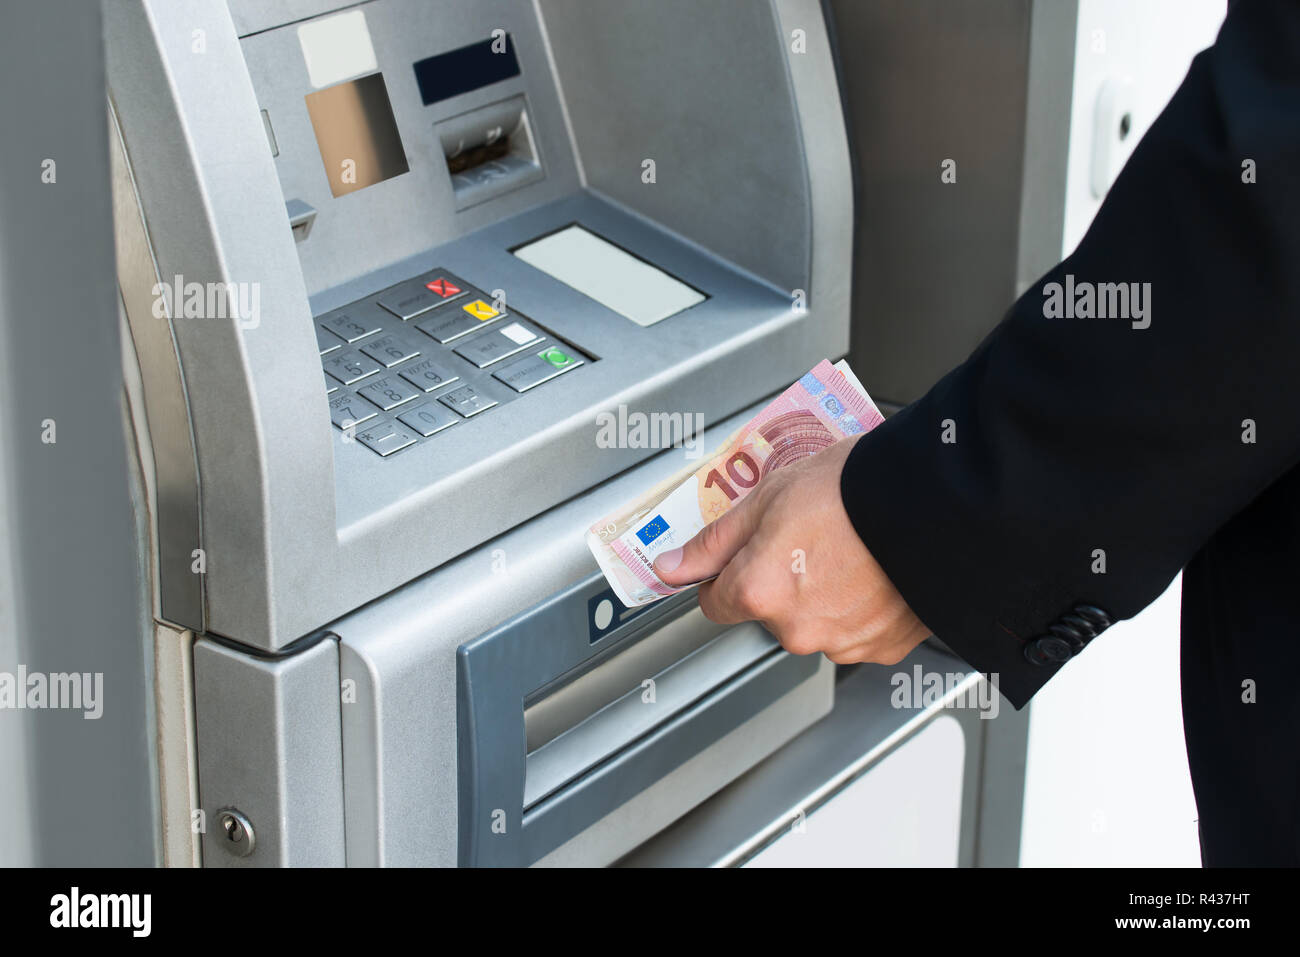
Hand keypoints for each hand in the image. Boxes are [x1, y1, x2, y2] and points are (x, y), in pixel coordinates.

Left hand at [653, 436, 929, 664]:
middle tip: (811, 536)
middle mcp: (795, 629)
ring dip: (824, 594)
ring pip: (814, 622)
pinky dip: (862, 608)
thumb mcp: (767, 497)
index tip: (746, 550)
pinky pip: (858, 632)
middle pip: (768, 611)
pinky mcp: (884, 648)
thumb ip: (712, 542)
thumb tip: (668, 567)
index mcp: (757, 592)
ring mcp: (842, 643)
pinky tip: (875, 570)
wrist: (935, 501)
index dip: (727, 570)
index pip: (714, 601)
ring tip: (850, 549)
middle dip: (781, 579)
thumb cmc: (853, 489)